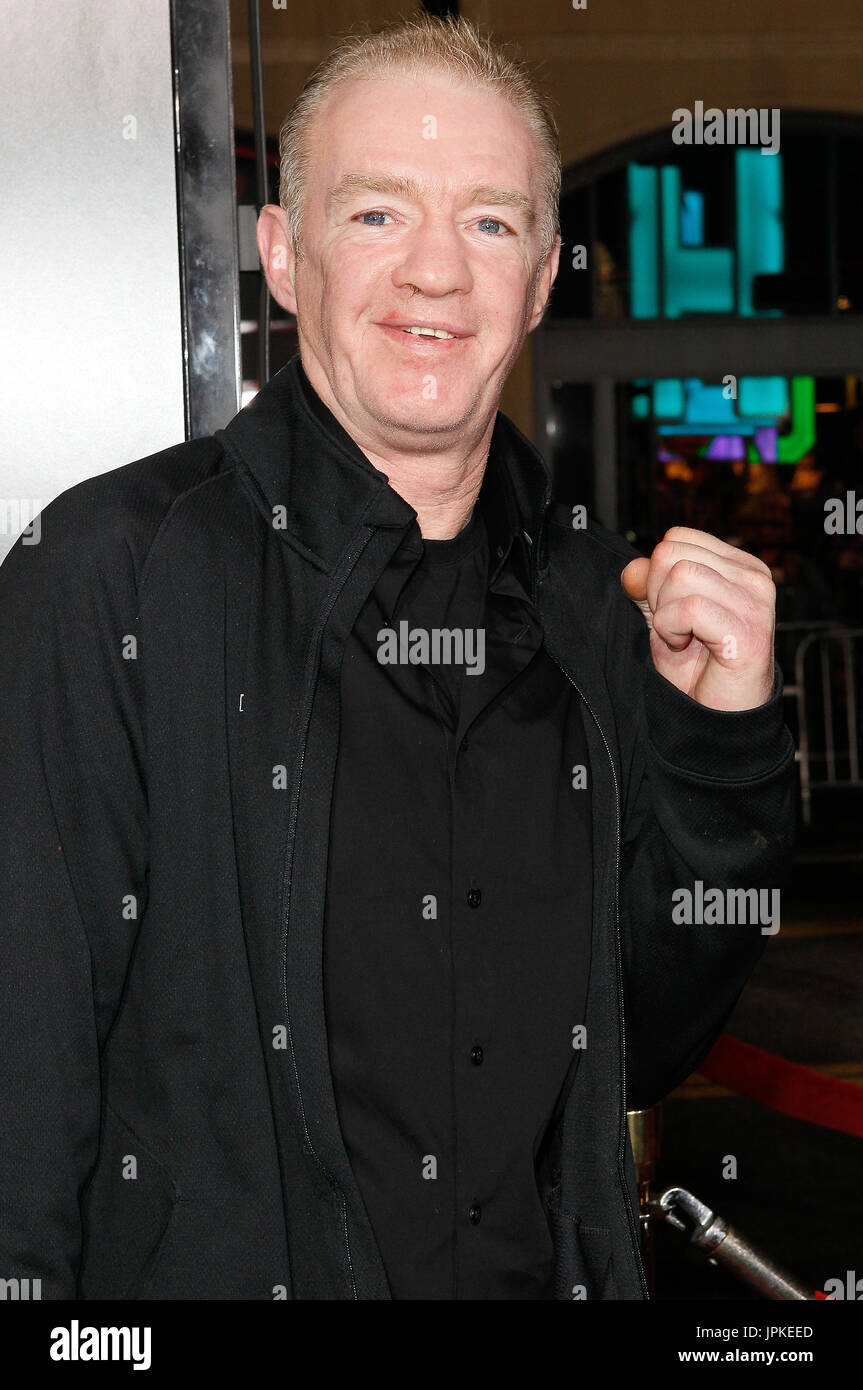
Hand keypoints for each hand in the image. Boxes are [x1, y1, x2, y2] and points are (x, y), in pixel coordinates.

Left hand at [620, 527, 775, 710]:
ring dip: (665, 617)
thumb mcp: (663, 618)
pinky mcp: (748, 631)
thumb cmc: (695, 669)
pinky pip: (688, 608)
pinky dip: (671, 631)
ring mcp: (756, 602)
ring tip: (684, 641)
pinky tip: (686, 648)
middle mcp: (755, 577)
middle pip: (672, 553)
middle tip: (678, 630)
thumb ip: (646, 587)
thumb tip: (632, 567)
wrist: (715, 718)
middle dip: (657, 595)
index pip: (676, 538)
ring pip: (679, 575)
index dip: (657, 575)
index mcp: (739, 566)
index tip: (674, 611)